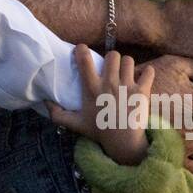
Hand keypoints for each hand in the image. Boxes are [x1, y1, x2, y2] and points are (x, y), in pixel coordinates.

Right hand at [47, 46, 151, 165]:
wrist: (123, 142)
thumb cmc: (98, 131)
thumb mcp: (75, 124)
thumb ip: (57, 114)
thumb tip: (44, 103)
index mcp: (92, 88)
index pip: (84, 59)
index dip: (82, 49)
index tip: (82, 49)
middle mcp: (109, 83)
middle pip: (112, 55)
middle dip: (111, 58)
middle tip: (110, 67)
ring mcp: (127, 86)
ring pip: (128, 61)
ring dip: (126, 65)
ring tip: (125, 72)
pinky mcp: (142, 91)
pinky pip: (148, 72)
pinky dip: (147, 72)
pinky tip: (143, 77)